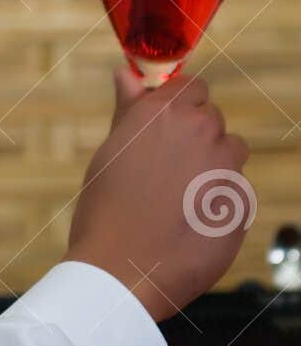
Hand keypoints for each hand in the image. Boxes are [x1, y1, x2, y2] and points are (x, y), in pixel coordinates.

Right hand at [66, 66, 250, 323]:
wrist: (120, 272)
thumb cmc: (105, 210)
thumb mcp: (110, 152)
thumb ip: (129, 108)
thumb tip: (127, 73)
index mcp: (166, 112)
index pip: (192, 88)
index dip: (178, 107)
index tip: (164, 129)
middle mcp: (202, 132)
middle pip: (213, 121)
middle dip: (195, 140)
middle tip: (163, 172)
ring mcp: (226, 169)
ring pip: (230, 156)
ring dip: (212, 170)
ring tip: (176, 201)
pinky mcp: (241, 206)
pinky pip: (235, 196)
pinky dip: (218, 206)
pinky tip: (188, 227)